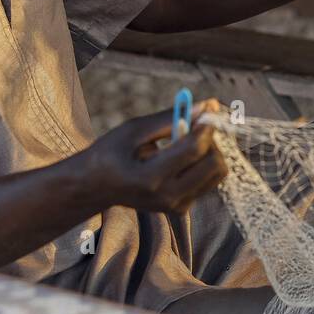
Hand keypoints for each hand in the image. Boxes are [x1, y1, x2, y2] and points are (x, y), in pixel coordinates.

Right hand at [83, 100, 227, 214]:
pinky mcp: (182, 208)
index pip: (193, 150)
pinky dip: (204, 163)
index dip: (206, 126)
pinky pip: (209, 181)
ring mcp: (176, 206)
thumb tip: (206, 105)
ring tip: (188, 139)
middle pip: (213, 165)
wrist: (96, 187)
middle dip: (211, 139)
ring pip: (217, 173)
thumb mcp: (134, 130)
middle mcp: (167, 197)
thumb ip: (170, 118)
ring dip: (210, 151)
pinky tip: (185, 155)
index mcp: (149, 178)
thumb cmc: (111, 153)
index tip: (208, 109)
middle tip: (196, 124)